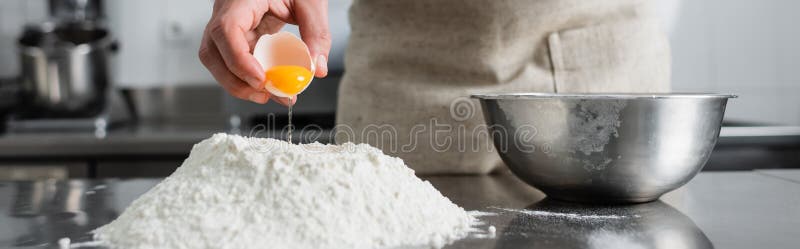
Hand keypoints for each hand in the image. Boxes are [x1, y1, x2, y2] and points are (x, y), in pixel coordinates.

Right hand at [199, 0, 329, 104]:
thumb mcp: (311, 2)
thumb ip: (317, 34)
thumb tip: (318, 68)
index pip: (226, 30)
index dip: (239, 59)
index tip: (260, 79)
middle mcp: (226, 12)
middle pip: (212, 51)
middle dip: (235, 80)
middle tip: (265, 93)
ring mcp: (227, 25)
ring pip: (216, 60)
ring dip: (238, 84)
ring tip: (268, 94)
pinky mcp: (235, 37)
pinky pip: (231, 61)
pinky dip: (246, 78)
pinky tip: (267, 86)